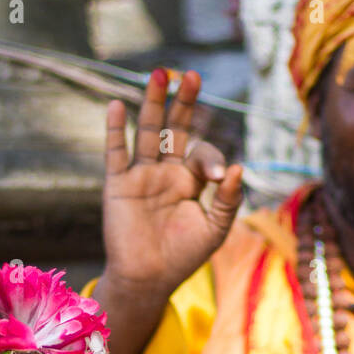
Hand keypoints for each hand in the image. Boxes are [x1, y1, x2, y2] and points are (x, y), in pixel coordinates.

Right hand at [101, 69, 243, 301]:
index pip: (202, 152)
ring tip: (159, 74)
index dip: (210, 158)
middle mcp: (165, 172)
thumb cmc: (183, 256)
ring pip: (147, 132)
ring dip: (152, 103)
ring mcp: (141, 175)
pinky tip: (115, 105)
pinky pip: (116, 153)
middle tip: (193, 76)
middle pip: (175, 128)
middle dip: (184, 103)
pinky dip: (114, 130)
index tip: (217, 175)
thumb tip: (238, 167)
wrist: (149, 279)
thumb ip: (227, 199)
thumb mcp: (215, 228)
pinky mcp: (118, 185)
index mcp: (190, 181)